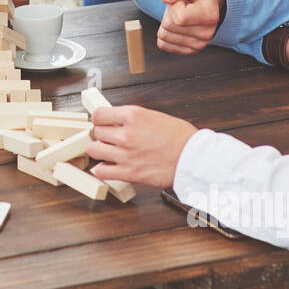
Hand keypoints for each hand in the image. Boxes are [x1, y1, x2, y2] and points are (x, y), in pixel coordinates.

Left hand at [84, 104, 198, 188]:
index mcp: (133, 116)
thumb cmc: (181, 138)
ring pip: (94, 150)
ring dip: (100, 151)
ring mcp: (125, 154)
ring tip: (108, 153)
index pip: (98, 115)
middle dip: (102, 136)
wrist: (193, 159)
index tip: (103, 123)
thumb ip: (133, 119)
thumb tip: (117, 121)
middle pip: (97, 132)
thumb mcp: (155, 116)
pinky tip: (109, 167)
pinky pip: (101, 171)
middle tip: (110, 139)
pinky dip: (102, 170)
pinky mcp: (129, 173)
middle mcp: (126, 134)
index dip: (100, 119)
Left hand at [157, 0, 223, 53]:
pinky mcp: (190, 49)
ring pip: (165, 36)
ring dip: (168, 22)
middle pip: (170, 27)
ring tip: (181, 12)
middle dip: (170, 13)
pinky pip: (164, 44)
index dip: (174, 4)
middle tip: (182, 5)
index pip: (178, 17)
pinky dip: (166, 32)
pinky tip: (178, 24)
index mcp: (210, 15)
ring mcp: (199, 44)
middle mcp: (207, 33)